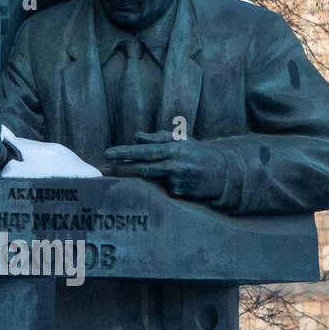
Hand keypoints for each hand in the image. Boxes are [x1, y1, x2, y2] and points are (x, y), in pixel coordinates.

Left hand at [104, 130, 226, 199]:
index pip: (144, 150)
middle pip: (143, 167)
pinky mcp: (181, 193)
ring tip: (118, 178)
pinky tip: (175, 185)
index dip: (125, 152)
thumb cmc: (200, 155)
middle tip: (103, 169)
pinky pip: (165, 190)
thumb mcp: (182, 141)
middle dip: (122, 168)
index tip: (107, 153)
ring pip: (151, 180)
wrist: (225, 174)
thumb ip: (159, 138)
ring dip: (134, 180)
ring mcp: (178, 180)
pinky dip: (163, 187)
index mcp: (174, 148)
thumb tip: (136, 136)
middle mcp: (175, 163)